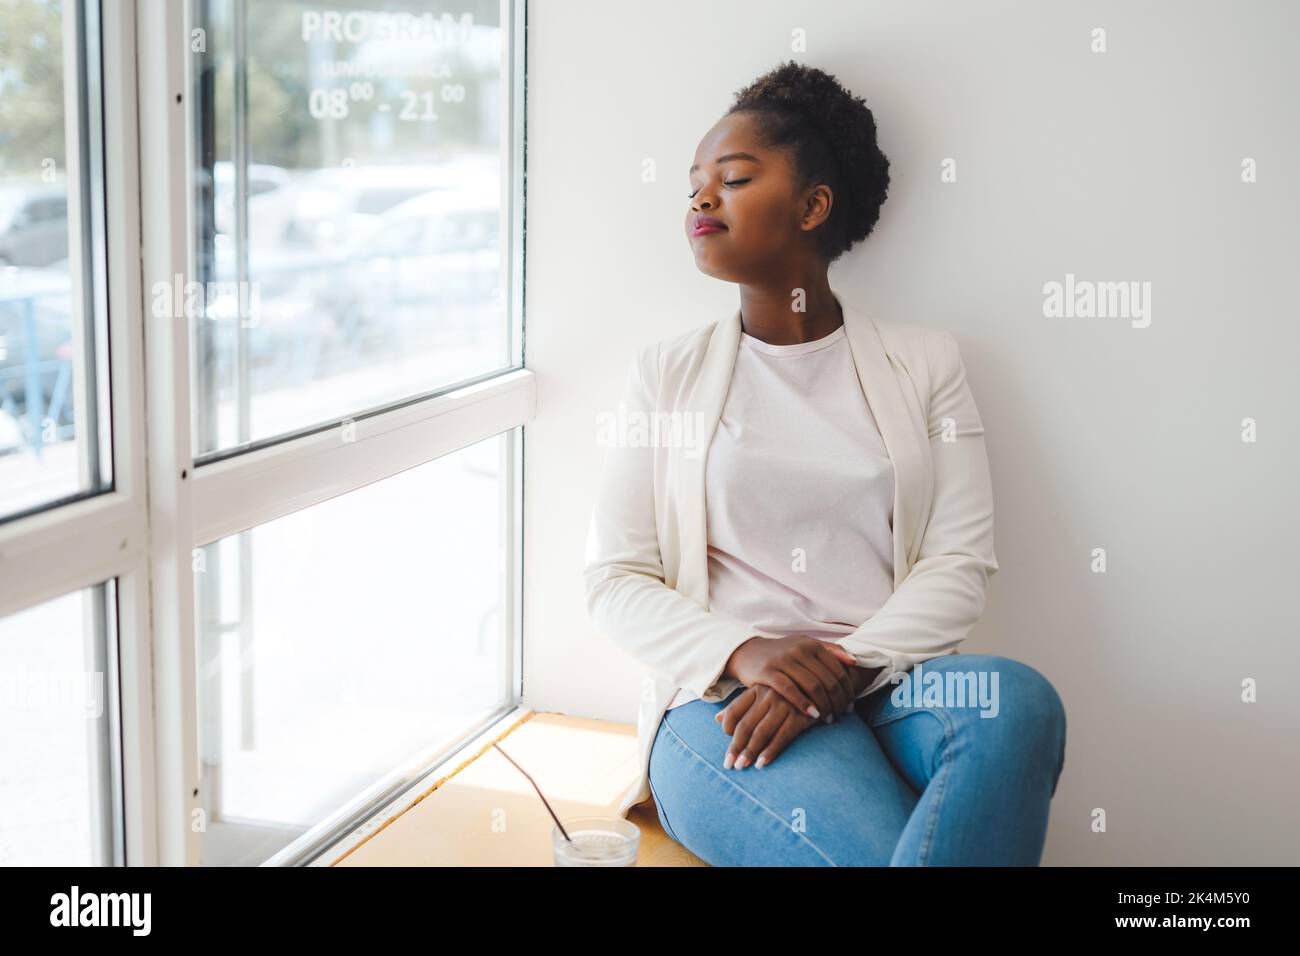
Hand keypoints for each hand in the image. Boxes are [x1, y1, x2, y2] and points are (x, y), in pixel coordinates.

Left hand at [714, 684, 816, 769]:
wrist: (824, 684)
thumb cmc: (789, 693)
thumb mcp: (764, 693)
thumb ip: (742, 706)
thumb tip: (717, 719)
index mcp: (757, 689)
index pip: (734, 710)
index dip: (727, 727)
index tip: (725, 741)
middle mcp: (768, 695)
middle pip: (745, 725)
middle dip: (735, 746)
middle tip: (728, 764)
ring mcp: (784, 704)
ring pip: (761, 733)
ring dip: (750, 752)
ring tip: (741, 766)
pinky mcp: (800, 715)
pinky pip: (781, 737)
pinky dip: (770, 752)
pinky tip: (762, 764)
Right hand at [726, 635, 859, 721]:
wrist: (750, 653)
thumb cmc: (784, 654)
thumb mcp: (806, 647)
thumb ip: (831, 651)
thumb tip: (855, 661)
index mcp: (812, 644)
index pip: (838, 670)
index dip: (847, 690)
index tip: (850, 706)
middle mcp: (799, 649)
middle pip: (827, 680)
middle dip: (837, 701)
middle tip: (840, 715)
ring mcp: (783, 659)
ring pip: (812, 685)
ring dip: (824, 705)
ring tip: (828, 719)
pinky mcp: (768, 671)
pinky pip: (790, 690)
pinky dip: (804, 704)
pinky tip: (812, 715)